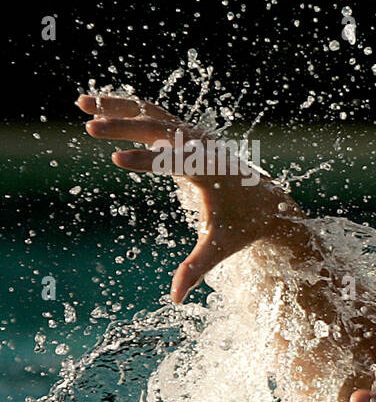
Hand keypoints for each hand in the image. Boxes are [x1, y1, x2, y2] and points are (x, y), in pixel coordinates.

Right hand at [77, 93, 297, 302]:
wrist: (268, 202)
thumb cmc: (244, 226)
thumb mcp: (221, 247)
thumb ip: (197, 269)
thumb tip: (176, 299)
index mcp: (213, 172)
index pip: (177, 163)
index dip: (148, 161)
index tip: (117, 160)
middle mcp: (203, 147)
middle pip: (161, 130)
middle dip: (126, 127)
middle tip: (91, 129)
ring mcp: (195, 136)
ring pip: (154, 114)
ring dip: (118, 106)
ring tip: (81, 102)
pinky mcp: (186, 133)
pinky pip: (154, 114)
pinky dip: (126, 107)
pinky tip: (95, 102)